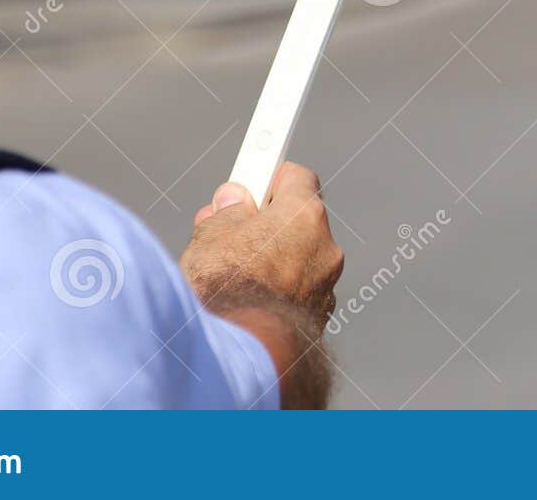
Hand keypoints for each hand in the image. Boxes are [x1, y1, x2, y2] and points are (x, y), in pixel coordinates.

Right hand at [181, 163, 344, 319]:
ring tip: (230, 276)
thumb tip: (233, 201)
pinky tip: (245, 304)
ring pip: (296, 260)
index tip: (250, 180)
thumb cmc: (226, 291)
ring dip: (270, 261)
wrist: (243, 359)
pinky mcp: (317, 319)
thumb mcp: (211, 236)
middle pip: (295, 221)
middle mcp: (325, 247)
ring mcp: (325, 286)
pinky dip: (276, 292)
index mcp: (304, 215)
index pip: (296, 177)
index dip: (269, 176)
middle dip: (263, 223)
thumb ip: (227, 212)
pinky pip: (296, 292)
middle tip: (228, 231)